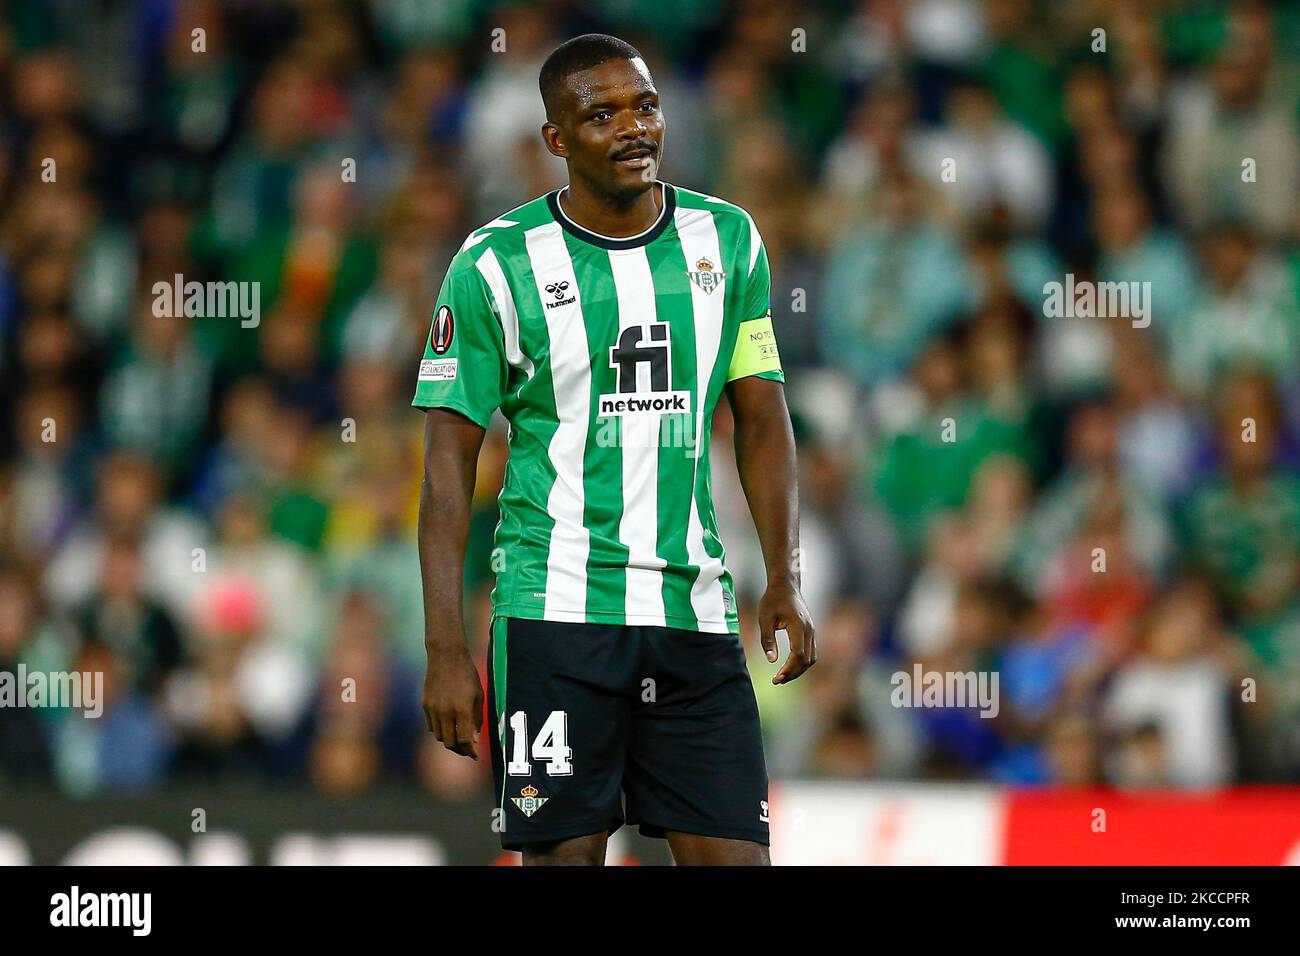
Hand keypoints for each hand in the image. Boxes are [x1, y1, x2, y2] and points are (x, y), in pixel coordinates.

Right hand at [422, 641, 483, 758]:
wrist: (446, 656)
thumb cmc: (467, 674)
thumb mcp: (479, 695)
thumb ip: (477, 718)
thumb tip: (475, 738)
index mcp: (463, 709)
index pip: (465, 740)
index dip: (471, 751)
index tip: (475, 755)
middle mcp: (446, 712)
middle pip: (450, 743)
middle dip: (459, 749)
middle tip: (467, 750)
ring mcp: (433, 709)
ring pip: (439, 736)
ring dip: (449, 740)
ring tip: (458, 738)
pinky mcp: (425, 705)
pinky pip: (431, 725)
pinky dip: (440, 729)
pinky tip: (448, 725)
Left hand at [758, 578, 815, 684]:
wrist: (786, 586)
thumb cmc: (772, 600)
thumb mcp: (764, 618)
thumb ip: (768, 639)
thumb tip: (772, 661)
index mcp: (798, 626)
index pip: (798, 654)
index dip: (789, 669)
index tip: (776, 678)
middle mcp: (809, 630)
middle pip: (807, 660)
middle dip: (793, 673)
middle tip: (777, 681)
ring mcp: (812, 631)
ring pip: (812, 658)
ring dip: (799, 670)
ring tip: (783, 676)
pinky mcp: (811, 631)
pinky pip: (811, 652)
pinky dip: (802, 662)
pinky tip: (790, 666)